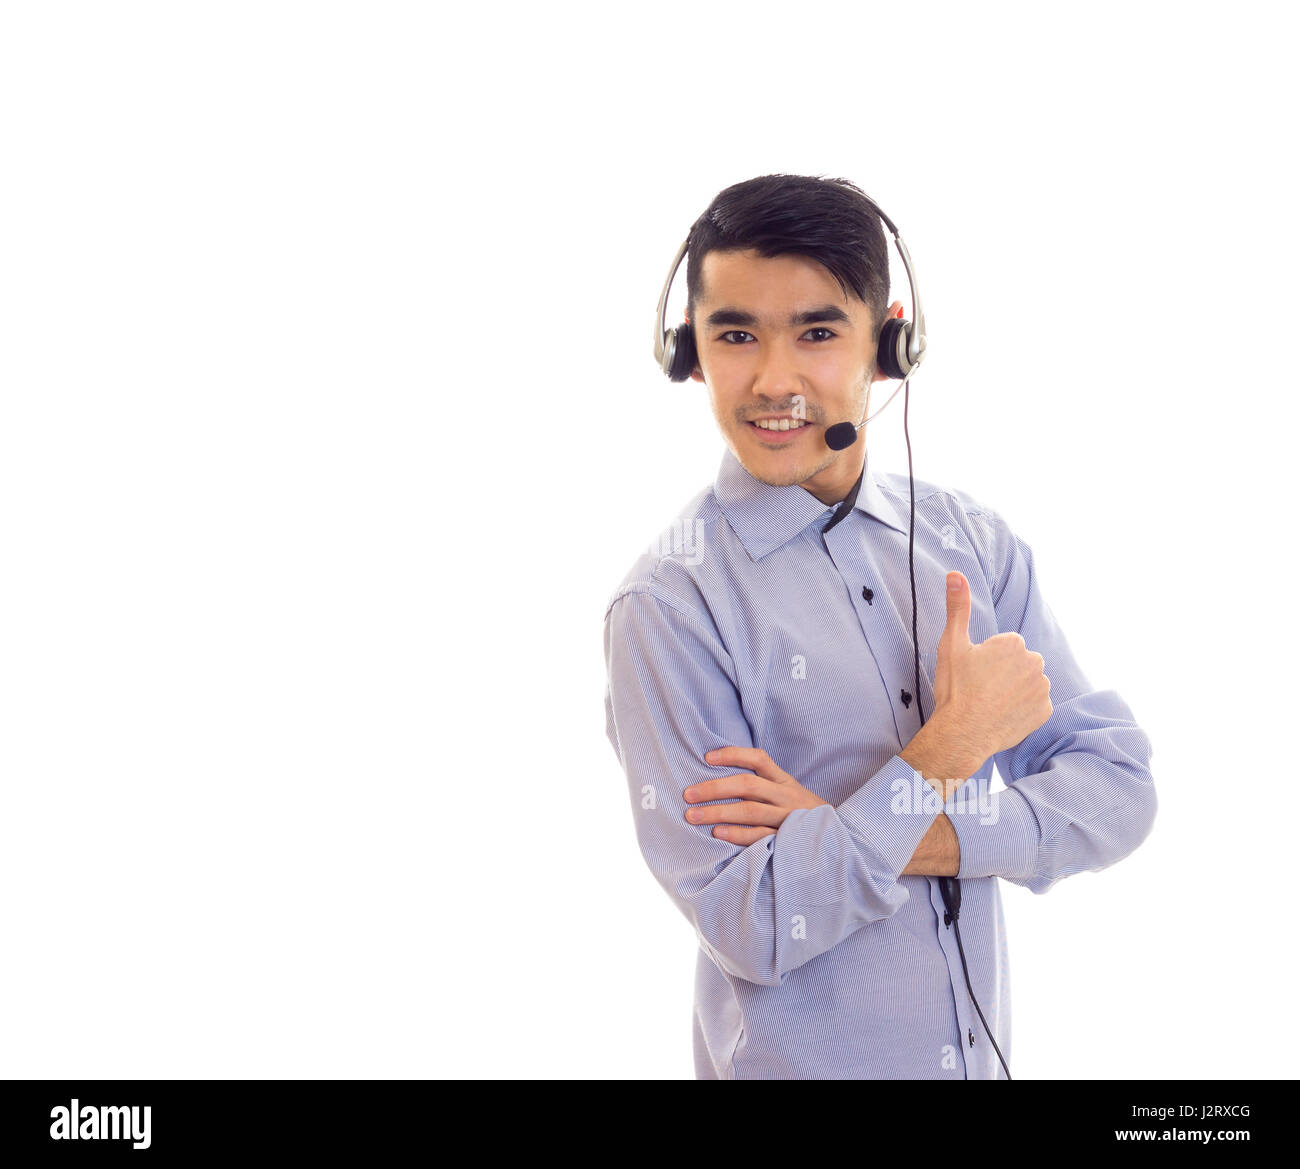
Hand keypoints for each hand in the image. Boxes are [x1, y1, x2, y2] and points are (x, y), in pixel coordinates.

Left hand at [684, 747, 829, 846]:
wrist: (841, 839)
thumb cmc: (803, 814)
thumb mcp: (789, 792)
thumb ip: (764, 785)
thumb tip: (722, 779)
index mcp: (785, 780)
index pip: (759, 759)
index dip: (733, 755)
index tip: (707, 757)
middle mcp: (787, 796)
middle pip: (747, 785)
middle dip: (714, 788)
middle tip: (688, 794)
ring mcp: (788, 818)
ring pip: (750, 811)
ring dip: (719, 813)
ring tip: (693, 816)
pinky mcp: (788, 840)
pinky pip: (760, 836)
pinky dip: (737, 834)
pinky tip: (718, 833)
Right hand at [933, 570, 1052, 759]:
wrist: (963, 732)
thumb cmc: (956, 688)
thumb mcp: (952, 644)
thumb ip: (957, 607)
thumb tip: (955, 573)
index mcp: (1014, 643)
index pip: (1004, 646)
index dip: (986, 660)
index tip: (974, 673)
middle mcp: (1035, 662)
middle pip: (1019, 663)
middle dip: (1004, 672)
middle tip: (981, 689)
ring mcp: (1042, 688)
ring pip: (1028, 683)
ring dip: (1015, 690)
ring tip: (991, 703)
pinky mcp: (1045, 711)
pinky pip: (1035, 705)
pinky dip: (1022, 709)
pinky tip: (1003, 714)